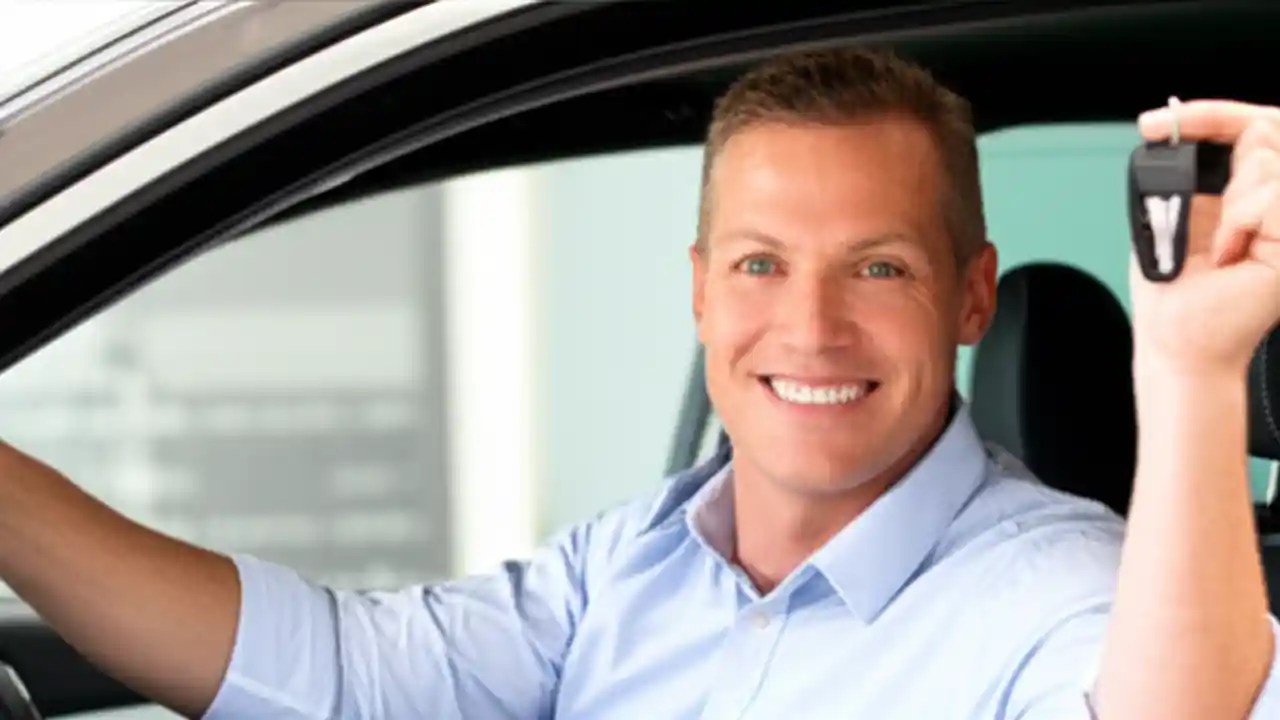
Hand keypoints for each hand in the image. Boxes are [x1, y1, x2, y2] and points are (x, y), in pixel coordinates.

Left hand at [1131, 99, 1279, 375]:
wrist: (1179, 339)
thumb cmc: (1174, 288)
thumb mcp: (1172, 213)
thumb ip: (1190, 170)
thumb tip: (1175, 131)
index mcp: (1256, 189)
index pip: (1257, 127)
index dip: (1211, 114)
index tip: (1156, 123)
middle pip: (1270, 129)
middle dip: (1219, 152)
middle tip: (1189, 190)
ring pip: (1268, 163)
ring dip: (1227, 204)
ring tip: (1218, 246)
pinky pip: (1268, 199)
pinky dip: (1237, 223)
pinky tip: (1228, 256)